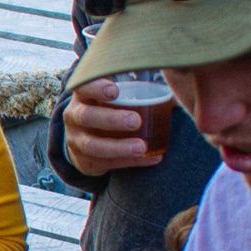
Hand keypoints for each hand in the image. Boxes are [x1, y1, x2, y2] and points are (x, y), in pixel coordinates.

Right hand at [61, 81, 177, 182]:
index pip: (83, 86)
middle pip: (87, 116)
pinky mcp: (85, 162)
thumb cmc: (108, 110)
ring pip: (93, 145)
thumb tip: (176, 86)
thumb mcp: (111, 97)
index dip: (96, 88)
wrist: (85, 140)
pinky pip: (108, 164)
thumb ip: (134, 89)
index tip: (115, 91)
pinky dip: (132, 162)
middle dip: (111, 119)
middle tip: (136, 121)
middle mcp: (74, 116)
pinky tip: (153, 158)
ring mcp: (76, 141)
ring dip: (119, 147)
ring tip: (142, 146)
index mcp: (82, 96)